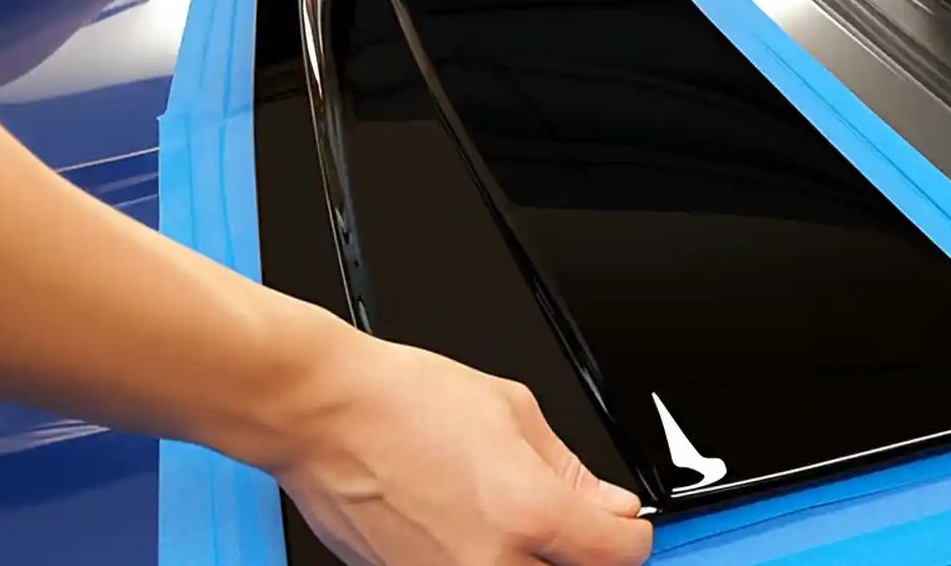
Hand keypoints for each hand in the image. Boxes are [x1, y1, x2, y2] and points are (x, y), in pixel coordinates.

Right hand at [260, 325, 652, 564]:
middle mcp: (490, 565)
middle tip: (571, 523)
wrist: (321, 415)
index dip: (629, 532)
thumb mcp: (511, 410)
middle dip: (583, 554)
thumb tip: (608, 503)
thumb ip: (570, 469)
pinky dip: (484, 561)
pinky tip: (468, 525)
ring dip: (531, 560)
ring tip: (507, 519)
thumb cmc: (399, 400)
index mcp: (527, 513)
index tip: (619, 522)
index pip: (620, 554)